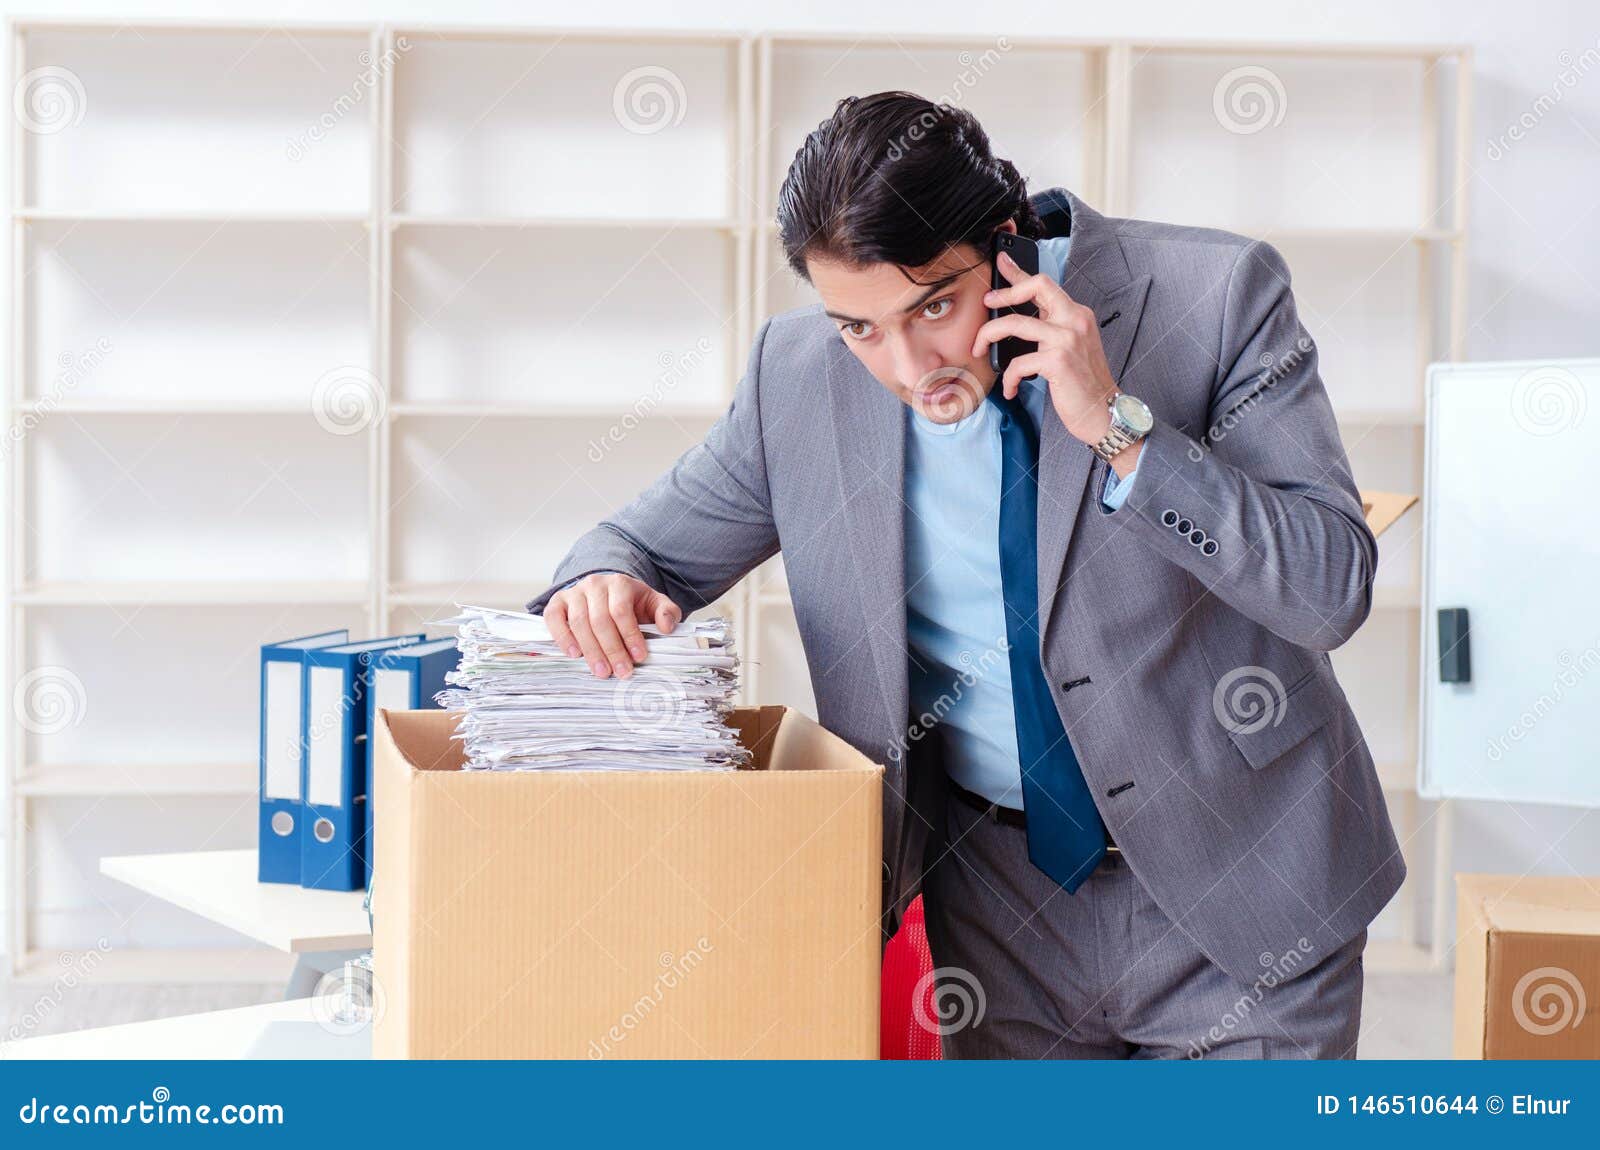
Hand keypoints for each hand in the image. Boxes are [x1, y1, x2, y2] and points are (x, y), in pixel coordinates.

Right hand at [543, 572, 680, 678]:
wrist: (607, 593)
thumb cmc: (632, 603)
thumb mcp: (654, 604)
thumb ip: (667, 612)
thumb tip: (666, 627)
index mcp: (619, 583)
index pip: (621, 610)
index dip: (630, 635)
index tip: (639, 657)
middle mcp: (594, 584)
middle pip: (600, 619)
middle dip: (612, 649)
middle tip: (621, 672)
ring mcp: (574, 592)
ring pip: (579, 622)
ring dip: (590, 650)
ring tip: (602, 671)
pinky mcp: (557, 602)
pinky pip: (553, 618)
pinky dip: (562, 637)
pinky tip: (574, 655)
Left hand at [971, 249, 1121, 449]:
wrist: (1103, 412)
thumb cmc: (1083, 384)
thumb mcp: (1070, 348)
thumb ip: (1050, 330)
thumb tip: (1018, 321)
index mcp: (1076, 315)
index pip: (1045, 284)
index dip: (1019, 271)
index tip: (1001, 262)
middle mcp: (1074, 320)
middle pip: (1036, 286)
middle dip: (1004, 292)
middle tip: (986, 303)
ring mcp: (1066, 338)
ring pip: (1014, 323)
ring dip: (988, 336)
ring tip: (979, 350)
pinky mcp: (1057, 360)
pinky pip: (1017, 363)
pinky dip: (1008, 379)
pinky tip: (1010, 390)